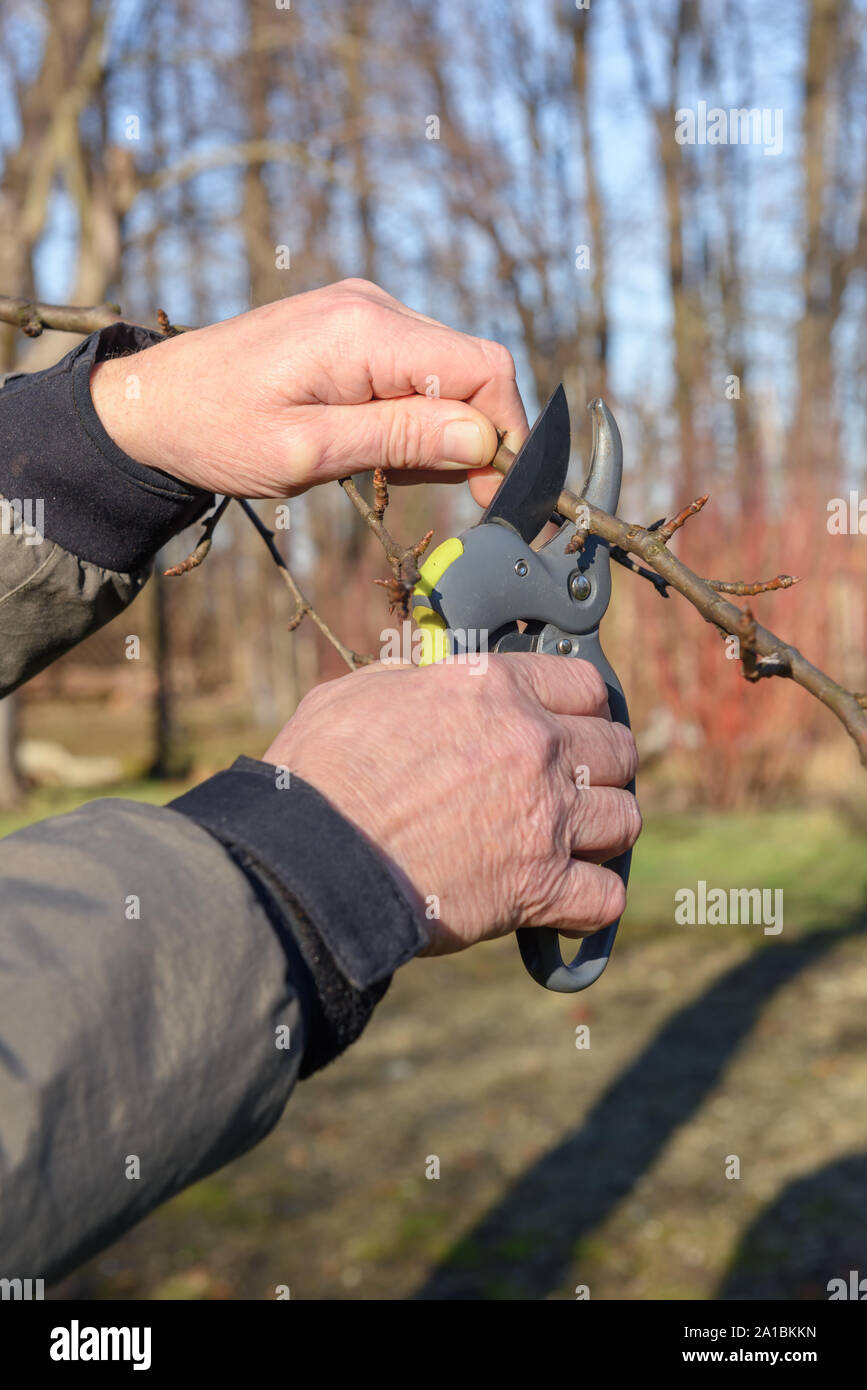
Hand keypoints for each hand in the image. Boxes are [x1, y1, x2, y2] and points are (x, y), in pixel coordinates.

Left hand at [89, 279, 526, 501]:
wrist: (153, 403)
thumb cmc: (217, 431)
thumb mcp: (309, 452)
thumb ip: (399, 440)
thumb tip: (483, 440)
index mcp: (365, 331)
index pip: (483, 368)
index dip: (506, 432)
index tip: (493, 491)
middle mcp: (374, 307)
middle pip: (473, 369)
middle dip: (473, 437)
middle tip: (432, 490)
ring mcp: (365, 311)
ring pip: (448, 372)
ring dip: (440, 430)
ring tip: (383, 468)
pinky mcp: (354, 326)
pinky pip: (415, 368)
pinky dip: (414, 414)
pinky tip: (373, 445)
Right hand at [262, 654, 640, 955]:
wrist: (309, 860)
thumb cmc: (318, 775)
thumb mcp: (358, 693)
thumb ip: (413, 681)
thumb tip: (428, 680)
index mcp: (494, 689)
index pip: (585, 685)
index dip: (580, 708)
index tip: (569, 726)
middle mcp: (534, 745)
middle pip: (618, 751)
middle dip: (600, 768)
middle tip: (572, 786)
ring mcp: (545, 818)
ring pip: (624, 820)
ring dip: (602, 832)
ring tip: (573, 843)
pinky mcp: (539, 888)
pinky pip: (606, 898)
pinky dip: (591, 904)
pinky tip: (567, 903)